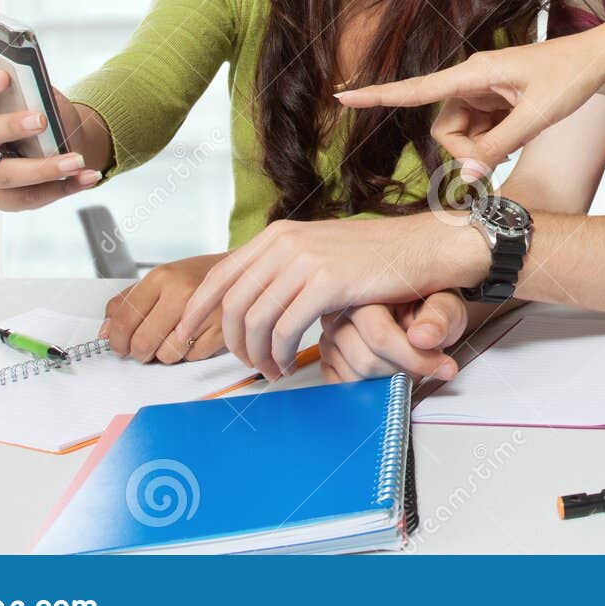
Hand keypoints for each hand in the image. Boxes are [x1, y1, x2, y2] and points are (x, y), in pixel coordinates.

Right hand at [0, 69, 99, 209]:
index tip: (4, 76)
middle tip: (42, 120)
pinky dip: (63, 188)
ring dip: (44, 169)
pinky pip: (29, 197)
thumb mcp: (44, 100)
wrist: (60, 144)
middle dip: (10, 127)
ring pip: (5, 175)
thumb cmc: (44, 116)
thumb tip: (42, 97)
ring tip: (76, 161)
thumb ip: (38, 96)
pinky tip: (87, 177)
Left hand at [99, 253, 225, 363]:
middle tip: (141, 349)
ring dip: (164, 354)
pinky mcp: (222, 329)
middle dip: (138, 352)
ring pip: (166, 355)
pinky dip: (189, 353)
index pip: (124, 320)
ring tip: (171, 339)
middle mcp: (182, 291)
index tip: (118, 345)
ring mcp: (204, 311)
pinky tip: (193, 338)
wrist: (241, 272)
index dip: (116, 340)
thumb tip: (104, 333)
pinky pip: (192, 357)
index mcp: (162, 277)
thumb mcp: (159, 279)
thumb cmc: (196, 278)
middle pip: (143, 342)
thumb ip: (126, 303)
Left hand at [174, 216, 488, 381]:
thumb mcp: (319, 250)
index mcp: (278, 235)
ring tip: (269, 370)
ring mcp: (305, 262)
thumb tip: (254, 295)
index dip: (196, 308)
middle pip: (233, 303)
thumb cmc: (376, 257)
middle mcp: (285, 244)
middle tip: (245, 365)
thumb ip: (285, 266)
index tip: (182, 334)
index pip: (220, 274)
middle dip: (230, 343)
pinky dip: (278, 354)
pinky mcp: (326, 283)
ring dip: (256, 355)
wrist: (422, 247)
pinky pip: (285, 329)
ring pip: (255, 320)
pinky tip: (286, 364)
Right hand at [319, 293, 467, 382]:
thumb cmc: (429, 302)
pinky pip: (343, 386)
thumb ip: (439, 316)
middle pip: (366, 361)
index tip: (443, 367)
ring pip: (355, 378)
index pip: (380, 337)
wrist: (419, 302)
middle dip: (402, 371)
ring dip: (388, 379)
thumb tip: (423, 337)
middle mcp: (337, 312)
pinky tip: (390, 370)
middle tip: (425, 362)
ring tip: (409, 362)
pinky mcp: (328, 358)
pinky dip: (371, 387)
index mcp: (362, 291)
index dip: (415, 359)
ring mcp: (329, 337)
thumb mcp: (446, 302)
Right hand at [334, 16, 604, 179]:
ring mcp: (483, 92)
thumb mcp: (536, 118)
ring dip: (484, 148)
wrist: (597, 59)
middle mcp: (472, 80)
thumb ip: (498, 148)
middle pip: (445, 129)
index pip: (416, 89)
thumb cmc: (569, 77)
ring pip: (462, 134)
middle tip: (502, 155)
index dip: (378, 96)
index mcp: (474, 73)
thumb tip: (463, 175)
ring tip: (520, 138)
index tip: (342, 97)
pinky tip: (519, 135)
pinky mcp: (495, 102)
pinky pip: (480, 131)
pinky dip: (495, 142)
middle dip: (467, 151)